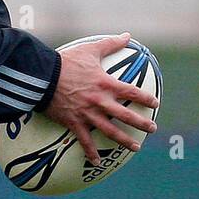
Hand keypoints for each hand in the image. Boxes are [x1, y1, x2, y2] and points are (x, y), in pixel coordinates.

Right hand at [43, 32, 157, 164]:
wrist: (43, 76)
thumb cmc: (66, 61)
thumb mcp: (90, 49)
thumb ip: (110, 43)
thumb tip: (127, 35)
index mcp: (105, 84)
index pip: (131, 92)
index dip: (145, 98)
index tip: (155, 103)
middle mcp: (99, 101)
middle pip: (125, 115)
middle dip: (141, 123)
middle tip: (152, 128)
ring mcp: (87, 114)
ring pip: (110, 131)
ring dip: (124, 141)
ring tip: (136, 147)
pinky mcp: (74, 123)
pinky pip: (85, 141)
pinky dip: (91, 153)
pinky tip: (98, 163)